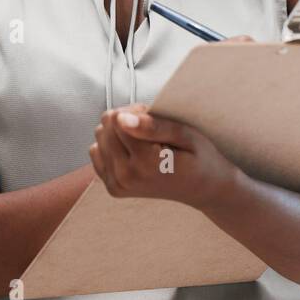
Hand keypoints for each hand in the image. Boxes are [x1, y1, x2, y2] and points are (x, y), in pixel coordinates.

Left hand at [89, 105, 235, 210]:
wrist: (202, 189)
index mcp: (145, 163)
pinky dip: (112, 146)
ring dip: (119, 132)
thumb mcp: (186, 135)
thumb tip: (120, 119)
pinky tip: (133, 151)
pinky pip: (97, 152)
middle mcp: (126, 177)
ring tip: (145, 140)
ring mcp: (117, 185)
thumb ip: (154, 126)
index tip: (156, 118)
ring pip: (99, 138)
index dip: (138, 111)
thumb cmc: (199, 158)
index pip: (118, 119)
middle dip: (126, 120)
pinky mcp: (112, 188)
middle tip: (153, 130)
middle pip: (106, 127)